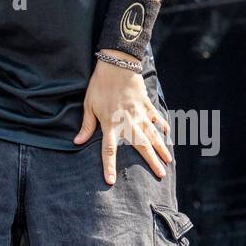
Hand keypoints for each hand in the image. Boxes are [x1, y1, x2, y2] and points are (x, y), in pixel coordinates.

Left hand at [74, 58, 171, 184]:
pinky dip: (162, 125)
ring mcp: (139, 113)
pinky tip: (168, 133)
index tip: (111, 180)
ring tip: (169, 161)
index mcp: (110, 123)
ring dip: (161, 148)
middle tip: (161, 175)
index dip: (109, 166)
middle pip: (141, 146)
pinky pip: (156, 117)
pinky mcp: (146, 104)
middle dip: (151, 161)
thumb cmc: (99, 85)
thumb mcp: (89, 105)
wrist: (116, 64)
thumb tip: (77, 142)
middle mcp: (127, 121)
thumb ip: (86, 125)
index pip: (108, 150)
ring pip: (152, 134)